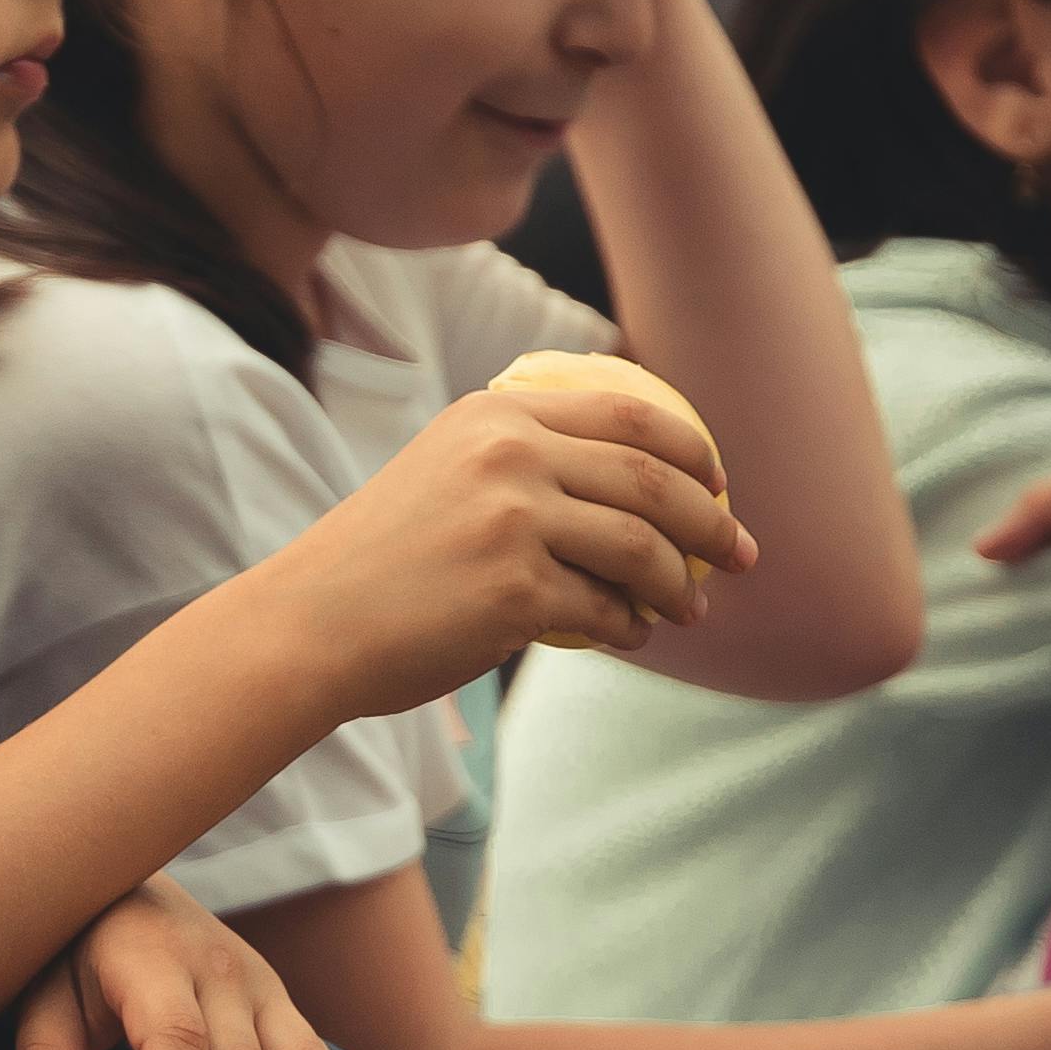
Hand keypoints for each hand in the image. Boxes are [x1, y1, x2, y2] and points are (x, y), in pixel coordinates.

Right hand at [287, 370, 753, 697]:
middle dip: (712, 520)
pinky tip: (631, 637)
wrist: (308, 624)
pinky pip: (605, 609)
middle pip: (651, 478)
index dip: (692, 448)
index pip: (627, 412)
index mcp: (495, 417)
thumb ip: (518, 461)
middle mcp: (508, 456)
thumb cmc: (377, 561)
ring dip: (681, 584)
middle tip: (742, 555)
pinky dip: (632, 627)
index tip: (719, 483)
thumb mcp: (441, 472)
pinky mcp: (513, 591)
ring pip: (641, 547)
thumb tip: (628, 486)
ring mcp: (512, 522)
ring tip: (691, 610)